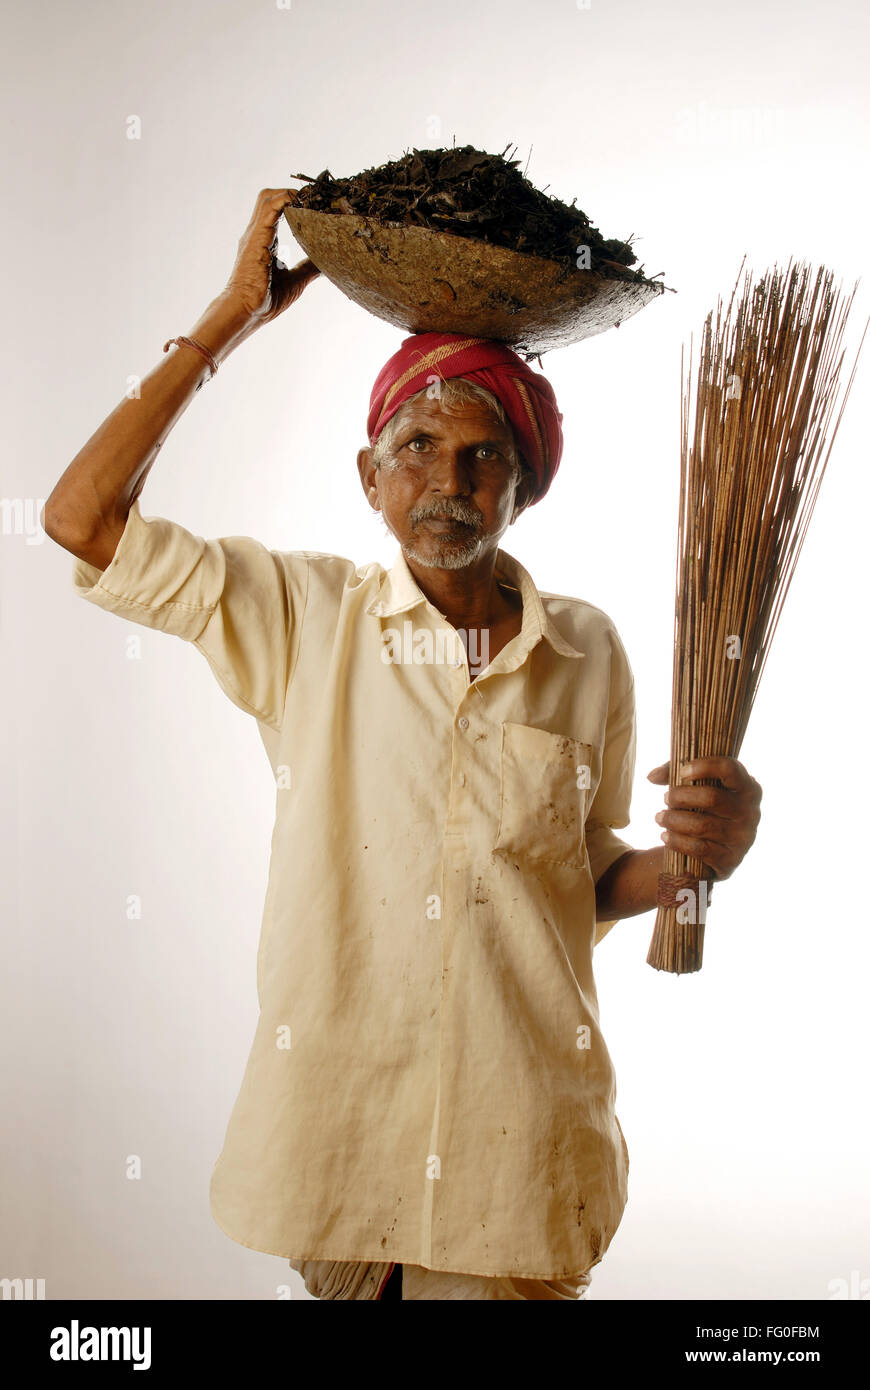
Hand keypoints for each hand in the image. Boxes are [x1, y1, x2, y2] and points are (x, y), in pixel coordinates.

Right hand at [221, 187, 320, 328]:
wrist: (246, 311)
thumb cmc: (265, 300)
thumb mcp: (295, 280)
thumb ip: (308, 268)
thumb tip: (326, 263)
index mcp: (264, 240)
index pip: (275, 209)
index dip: (292, 201)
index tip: (314, 203)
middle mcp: (257, 233)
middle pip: (270, 197)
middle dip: (290, 192)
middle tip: (314, 198)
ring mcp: (255, 234)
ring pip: (268, 198)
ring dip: (289, 193)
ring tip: (310, 198)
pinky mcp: (256, 238)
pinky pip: (269, 209)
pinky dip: (284, 200)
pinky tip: (299, 201)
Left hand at [646, 756, 761, 880]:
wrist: (717, 850)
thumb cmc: (707, 809)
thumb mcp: (699, 787)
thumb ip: (674, 773)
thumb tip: (652, 776)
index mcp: (748, 787)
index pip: (730, 769)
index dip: (704, 766)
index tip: (682, 771)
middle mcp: (751, 812)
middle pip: (711, 798)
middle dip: (681, 796)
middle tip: (666, 798)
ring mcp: (743, 838)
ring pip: (701, 825)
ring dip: (673, 819)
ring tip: (659, 816)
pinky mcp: (730, 859)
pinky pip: (699, 848)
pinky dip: (677, 841)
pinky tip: (665, 835)